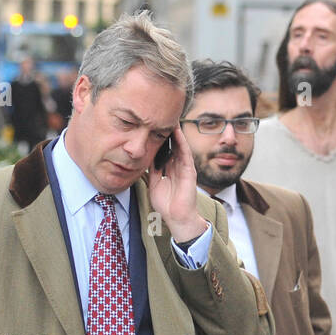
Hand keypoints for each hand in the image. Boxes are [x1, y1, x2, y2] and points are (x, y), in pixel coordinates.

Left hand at [148, 123, 207, 242]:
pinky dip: (181, 141)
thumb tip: (146, 158)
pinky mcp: (189, 170)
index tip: (151, 126)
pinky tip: (177, 131)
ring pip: (179, 145)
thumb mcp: (154, 183)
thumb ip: (152, 171)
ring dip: (175, 132)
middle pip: (171, 145)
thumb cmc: (166, 204)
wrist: (176, 217)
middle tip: (159, 117)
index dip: (158, 139)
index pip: (164, 150)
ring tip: (170, 118)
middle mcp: (177, 166)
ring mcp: (184, 167)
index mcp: (169, 169)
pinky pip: (185, 152)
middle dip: (166, 132)